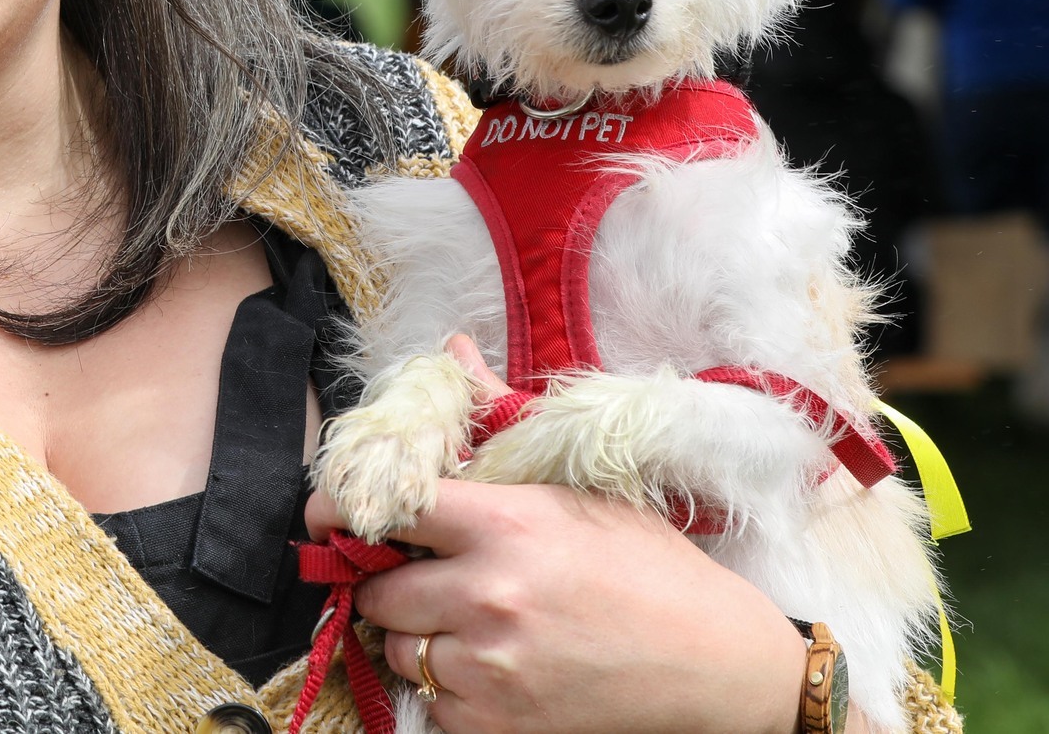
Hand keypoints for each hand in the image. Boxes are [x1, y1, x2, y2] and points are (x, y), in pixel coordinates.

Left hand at [306, 339, 806, 733]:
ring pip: (397, 649)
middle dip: (389, 581)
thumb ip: (500, 419)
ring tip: (466, 622)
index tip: (332, 518)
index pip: (388, 509)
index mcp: (505, 526)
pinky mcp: (499, 725)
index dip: (347, 510)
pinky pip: (430, 706)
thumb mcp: (579, 486)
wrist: (716, 665)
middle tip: (420, 576)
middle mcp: (488, 596)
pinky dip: (446, 691)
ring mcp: (491, 667)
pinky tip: (491, 668)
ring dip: (416, 637)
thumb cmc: (650, 568)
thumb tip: (451, 352)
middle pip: (379, 589)